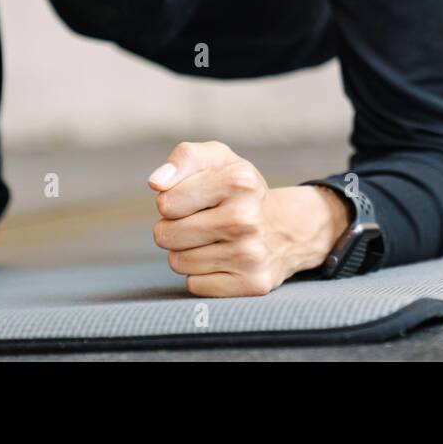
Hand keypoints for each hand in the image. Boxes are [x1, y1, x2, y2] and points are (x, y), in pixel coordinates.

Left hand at [147, 141, 349, 296]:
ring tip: (213, 240)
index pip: (166, 203)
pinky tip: (223, 260)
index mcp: (239, 180)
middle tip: (200, 221)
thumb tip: (156, 183)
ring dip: (186, 252)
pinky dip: (201, 275)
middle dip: (173, 228)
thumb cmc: (239, 191)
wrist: (286, 228)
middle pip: (165, 235)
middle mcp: (246, 218)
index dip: (172, 201)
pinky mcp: (252, 284)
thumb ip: (184, 159)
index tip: (194, 198)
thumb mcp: (218, 159)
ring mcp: (250, 254)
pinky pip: (194, 285)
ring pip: (177, 263)